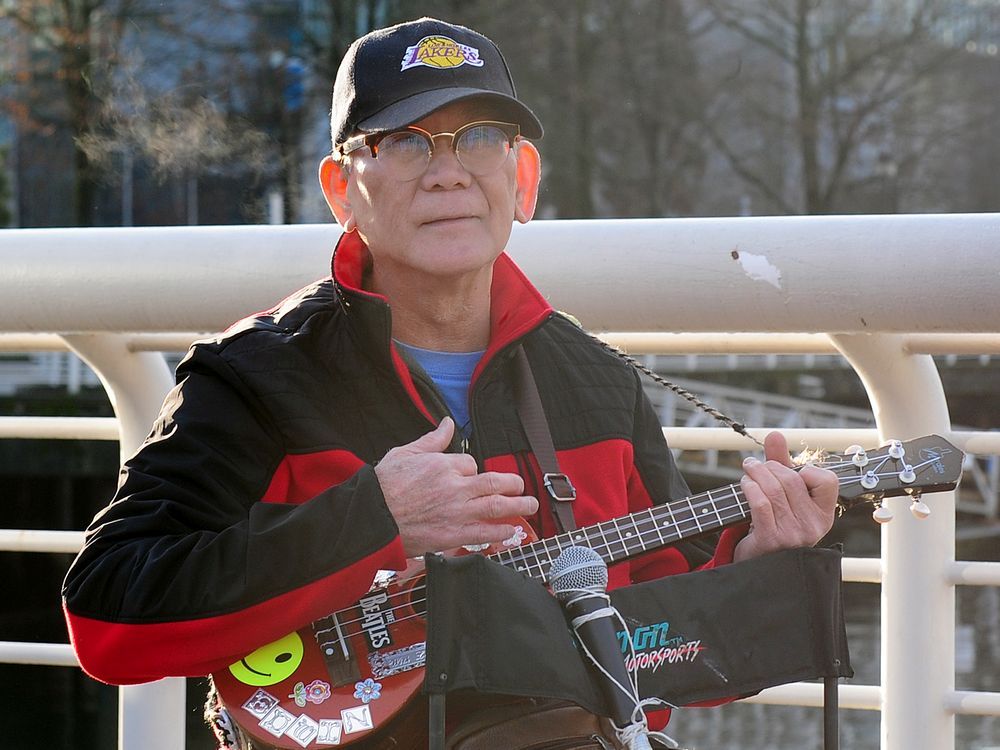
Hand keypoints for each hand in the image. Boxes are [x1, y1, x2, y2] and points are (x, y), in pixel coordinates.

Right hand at [374, 417, 538, 556]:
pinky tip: (510, 530)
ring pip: (496, 506)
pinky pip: (484, 532)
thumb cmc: (383, 487)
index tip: (471, 477)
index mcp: (443, 465)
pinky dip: (500, 531)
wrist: (370, 518)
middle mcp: (455, 487)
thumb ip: (432, 440)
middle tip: (523, 487)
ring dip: (518, 506)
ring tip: (530, 506)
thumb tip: (448, 424)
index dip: (473, 470)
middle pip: (494, 483)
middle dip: (513, 485)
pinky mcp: (452, 535)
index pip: (471, 464)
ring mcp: (456, 512)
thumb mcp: (406, 453)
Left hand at [733, 431, 838, 561]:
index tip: (790, 472)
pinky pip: (761, 504)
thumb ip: (781, 464)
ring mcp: (793, 534)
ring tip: (748, 469)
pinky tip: (745, 484)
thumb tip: (776, 434)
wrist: (758, 563)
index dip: (808, 470)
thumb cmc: (773, 524)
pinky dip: (750, 487)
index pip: (828, 481)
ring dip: (756, 473)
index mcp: (823, 515)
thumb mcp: (782, 495)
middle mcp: (813, 525)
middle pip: (792, 480)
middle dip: (769, 466)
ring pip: (775, 489)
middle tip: (754, 465)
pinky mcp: (771, 539)